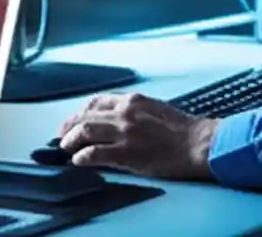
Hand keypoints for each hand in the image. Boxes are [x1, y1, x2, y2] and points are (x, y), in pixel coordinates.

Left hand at [57, 93, 219, 179]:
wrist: (200, 143)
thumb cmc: (184, 129)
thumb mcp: (155, 109)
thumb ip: (133, 112)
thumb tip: (115, 121)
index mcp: (133, 100)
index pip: (96, 102)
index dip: (81, 112)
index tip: (75, 121)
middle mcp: (125, 112)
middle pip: (85, 116)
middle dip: (69, 126)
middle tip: (62, 137)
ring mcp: (125, 132)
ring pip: (85, 131)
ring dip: (71, 140)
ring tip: (66, 148)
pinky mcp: (127, 152)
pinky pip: (95, 153)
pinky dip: (82, 156)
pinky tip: (78, 161)